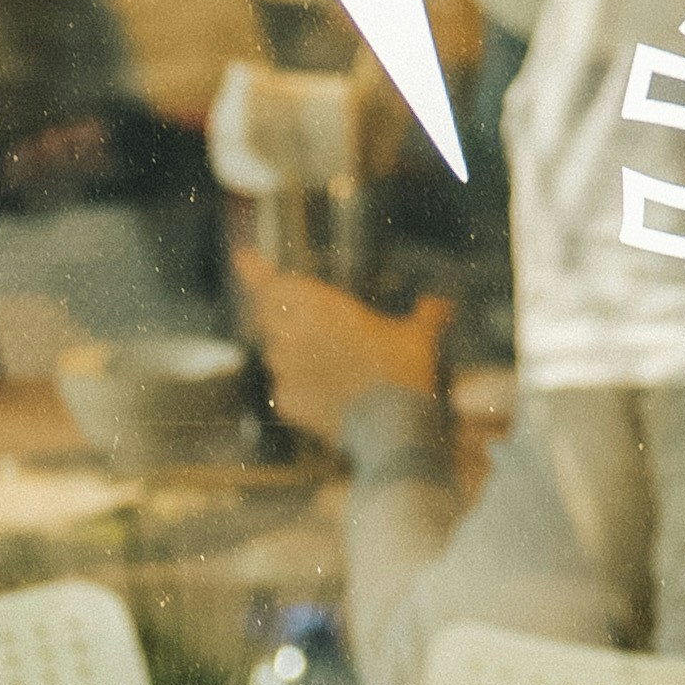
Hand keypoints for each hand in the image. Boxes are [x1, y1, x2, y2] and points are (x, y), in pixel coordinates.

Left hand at [235, 247, 449, 444]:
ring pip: (274, 353)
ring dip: (291, 354)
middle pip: (269, 315)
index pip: (274, 283)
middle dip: (280, 315)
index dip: (255, 270)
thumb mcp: (419, 337)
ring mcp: (286, 369)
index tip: (242, 257)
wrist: (392, 426)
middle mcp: (295, 333)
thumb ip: (427, 315)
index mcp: (323, 307)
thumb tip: (442, 305)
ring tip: (327, 368)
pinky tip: (325, 397)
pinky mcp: (285, 400)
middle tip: (308, 327)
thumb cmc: (405, 371)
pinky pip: (282, 388)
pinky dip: (297, 390)